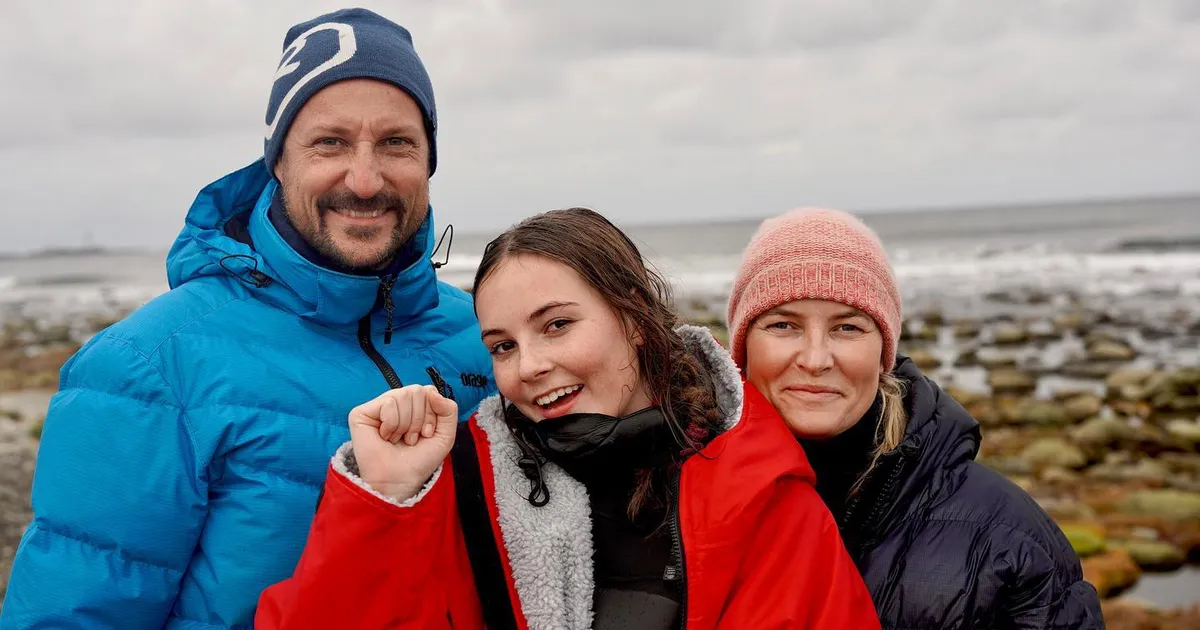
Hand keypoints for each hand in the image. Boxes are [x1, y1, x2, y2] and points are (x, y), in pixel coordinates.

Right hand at [347, 385, 457, 501]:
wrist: (400, 479)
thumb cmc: (419, 460)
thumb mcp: (445, 435)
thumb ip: (449, 409)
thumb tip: (432, 391)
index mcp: (413, 405)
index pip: (429, 390)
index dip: (432, 413)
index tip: (426, 434)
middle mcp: (396, 402)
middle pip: (417, 390)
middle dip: (419, 419)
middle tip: (411, 439)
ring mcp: (378, 406)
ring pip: (402, 395)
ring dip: (405, 425)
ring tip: (398, 439)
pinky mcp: (361, 413)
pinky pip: (388, 403)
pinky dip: (392, 424)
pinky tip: (385, 437)